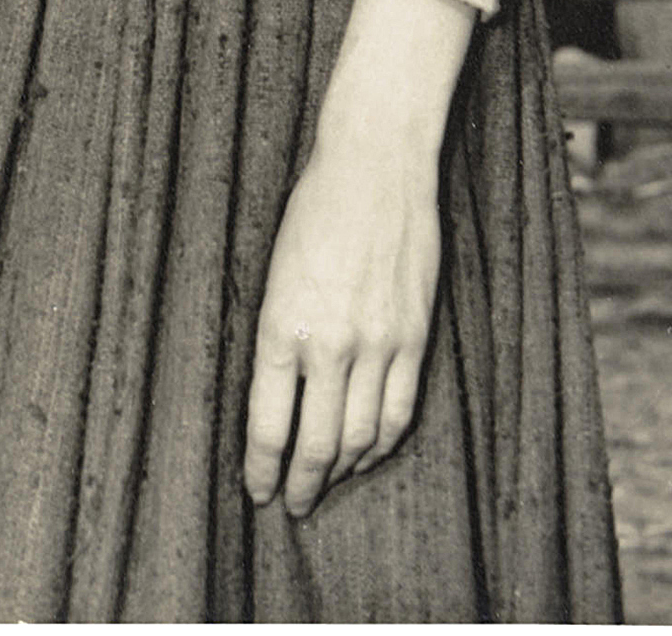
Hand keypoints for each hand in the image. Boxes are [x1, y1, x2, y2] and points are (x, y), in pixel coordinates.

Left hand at [242, 128, 441, 519]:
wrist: (374, 166)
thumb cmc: (314, 210)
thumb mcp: (274, 273)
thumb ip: (278, 336)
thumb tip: (278, 397)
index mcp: (280, 325)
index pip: (268, 425)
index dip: (262, 470)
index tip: (258, 491)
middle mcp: (328, 343)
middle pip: (315, 445)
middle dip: (301, 485)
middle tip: (292, 505)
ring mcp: (377, 343)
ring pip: (359, 438)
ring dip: (341, 471)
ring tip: (328, 482)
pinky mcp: (413, 337)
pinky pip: (399, 412)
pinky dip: (381, 443)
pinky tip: (368, 452)